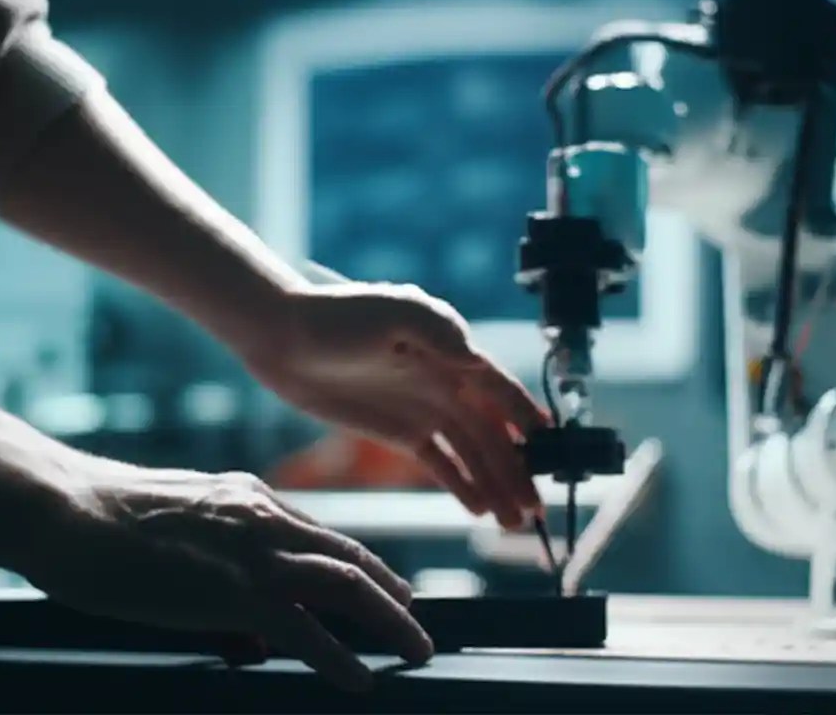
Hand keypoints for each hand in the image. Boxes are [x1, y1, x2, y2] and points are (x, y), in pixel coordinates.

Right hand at [27, 464, 431, 690]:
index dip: (358, 562)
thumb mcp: (177, 540)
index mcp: (248, 499)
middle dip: (390, 590)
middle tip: (416, 618)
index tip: (383, 584)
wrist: (64, 510)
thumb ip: (219, 590)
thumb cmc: (100, 525)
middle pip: (348, 555)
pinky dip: (340, 656)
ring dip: (389, 619)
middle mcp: (263, 516)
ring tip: (417, 648)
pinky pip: (306, 629)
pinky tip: (362, 679)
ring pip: (346, 584)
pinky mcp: (236, 590)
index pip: (320, 533)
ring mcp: (254, 551)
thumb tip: (253, 648)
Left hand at [247, 283, 548, 529]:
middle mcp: (445, 381)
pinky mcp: (398, 431)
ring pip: (470, 454)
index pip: (497, 389)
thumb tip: (476, 361)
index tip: (551, 445)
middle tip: (536, 510)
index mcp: (450, 349)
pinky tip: (480, 510)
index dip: (524, 417)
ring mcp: (422, 408)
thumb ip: (439, 332)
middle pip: (490, 433)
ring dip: (495, 485)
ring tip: (514, 522)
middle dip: (516, 470)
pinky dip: (461, 485)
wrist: (283, 337)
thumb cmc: (338, 316)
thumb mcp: (393, 313)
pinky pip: (439, 463)